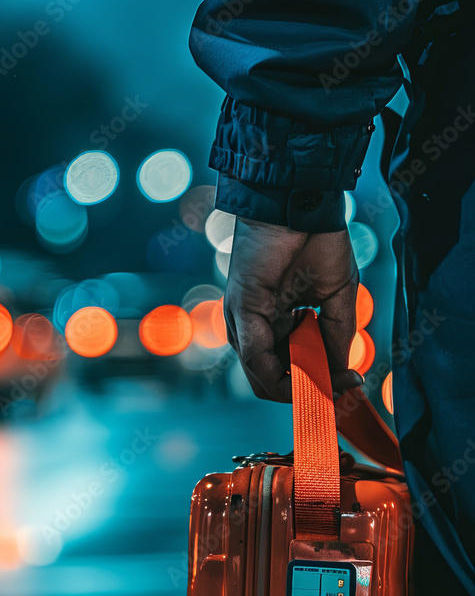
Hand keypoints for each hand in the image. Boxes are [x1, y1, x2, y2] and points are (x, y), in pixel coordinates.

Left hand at [224, 218, 363, 401]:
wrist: (302, 204)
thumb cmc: (316, 242)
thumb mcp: (336, 298)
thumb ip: (336, 338)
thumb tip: (341, 375)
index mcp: (273, 325)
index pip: (284, 374)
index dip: (317, 386)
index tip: (352, 382)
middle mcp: (253, 328)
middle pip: (272, 384)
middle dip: (310, 392)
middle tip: (345, 382)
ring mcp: (243, 322)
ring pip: (263, 380)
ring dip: (303, 386)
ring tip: (336, 373)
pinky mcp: (242, 312)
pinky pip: (256, 359)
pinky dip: (285, 374)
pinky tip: (316, 369)